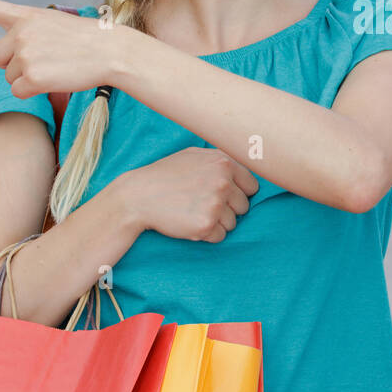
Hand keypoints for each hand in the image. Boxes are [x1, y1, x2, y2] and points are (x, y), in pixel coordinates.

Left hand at [0, 0, 131, 96]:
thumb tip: (12, 64)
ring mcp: (25, 55)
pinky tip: (55, 80)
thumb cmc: (89, 41)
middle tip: (42, 61)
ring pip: (9, 78)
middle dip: (11, 65)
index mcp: (26, 16)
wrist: (112, 51)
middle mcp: (20, 33)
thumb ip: (29, 35)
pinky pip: (18, 93)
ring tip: (57, 67)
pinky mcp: (31, 77)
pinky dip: (33, 92)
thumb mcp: (56, 26)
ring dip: (28, 78)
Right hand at [118, 147, 259, 243]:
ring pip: (233, 223)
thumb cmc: (166, 175)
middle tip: (203, 204)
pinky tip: (190, 222)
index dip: (238, 193)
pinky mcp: (206, 225)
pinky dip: (207, 234)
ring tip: (194, 212)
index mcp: (224, 163)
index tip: (223, 195)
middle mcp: (223, 182)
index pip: (252, 186)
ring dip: (217, 222)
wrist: (138, 196)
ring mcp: (215, 204)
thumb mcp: (195, 156)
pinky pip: (219, 236)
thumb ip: (222, 160)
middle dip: (228, 209)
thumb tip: (249, 162)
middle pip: (244, 206)